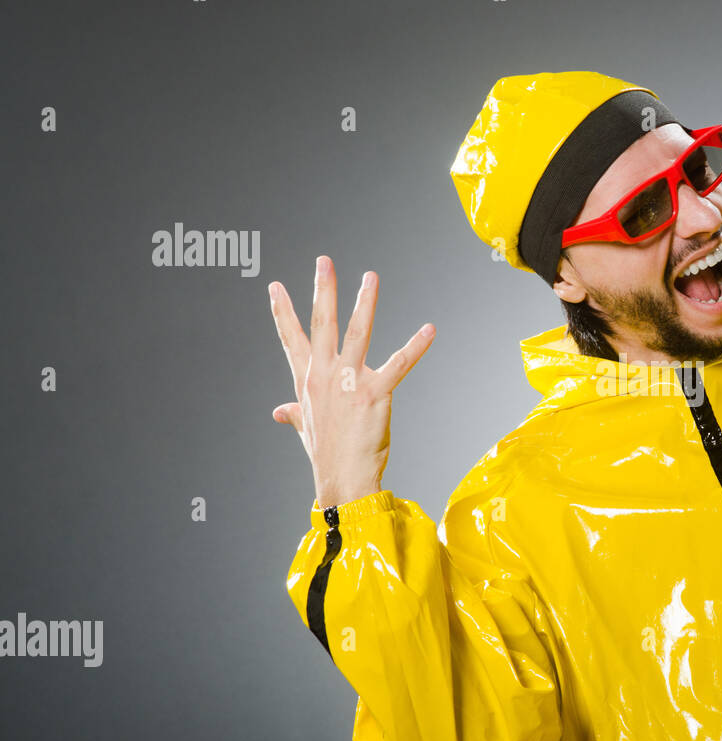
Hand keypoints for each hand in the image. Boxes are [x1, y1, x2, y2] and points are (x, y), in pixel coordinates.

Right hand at [268, 256, 435, 507]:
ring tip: (370, 277)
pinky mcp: (375, 393)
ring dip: (365, 303)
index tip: (274, 286)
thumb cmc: (327, 455)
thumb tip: (279, 412)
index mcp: (308, 381)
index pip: (291, 339)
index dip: (282, 311)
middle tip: (324, 261)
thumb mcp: (305, 428)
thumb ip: (294, 413)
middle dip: (323, 290)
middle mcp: (325, 376)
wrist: (343, 479)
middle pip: (322, 324)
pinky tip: (429, 329)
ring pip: (357, 333)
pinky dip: (416, 346)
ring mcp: (349, 382)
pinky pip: (400, 364)